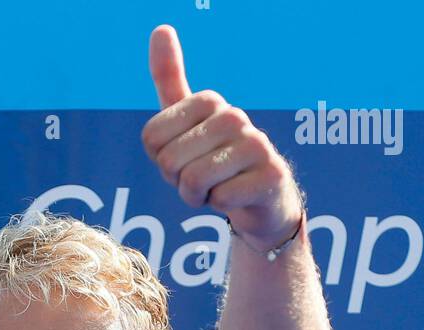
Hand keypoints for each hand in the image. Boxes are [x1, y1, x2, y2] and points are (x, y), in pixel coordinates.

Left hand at [142, 24, 303, 255]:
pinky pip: (220, 200)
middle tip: (204, 181)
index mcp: (209, 101)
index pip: (151, 140)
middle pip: (169, 162)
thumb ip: (170, 79)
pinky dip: (221, 207)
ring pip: (193, 182)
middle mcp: (234, 116)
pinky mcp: (271, 176)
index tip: (186, 160)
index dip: (161, 162)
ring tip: (219, 189)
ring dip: (199, 198)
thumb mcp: (188, 123)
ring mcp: (256, 145)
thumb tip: (160, 28)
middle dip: (179, 183)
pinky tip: (238, 199)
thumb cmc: (218, 163)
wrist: (262, 201)